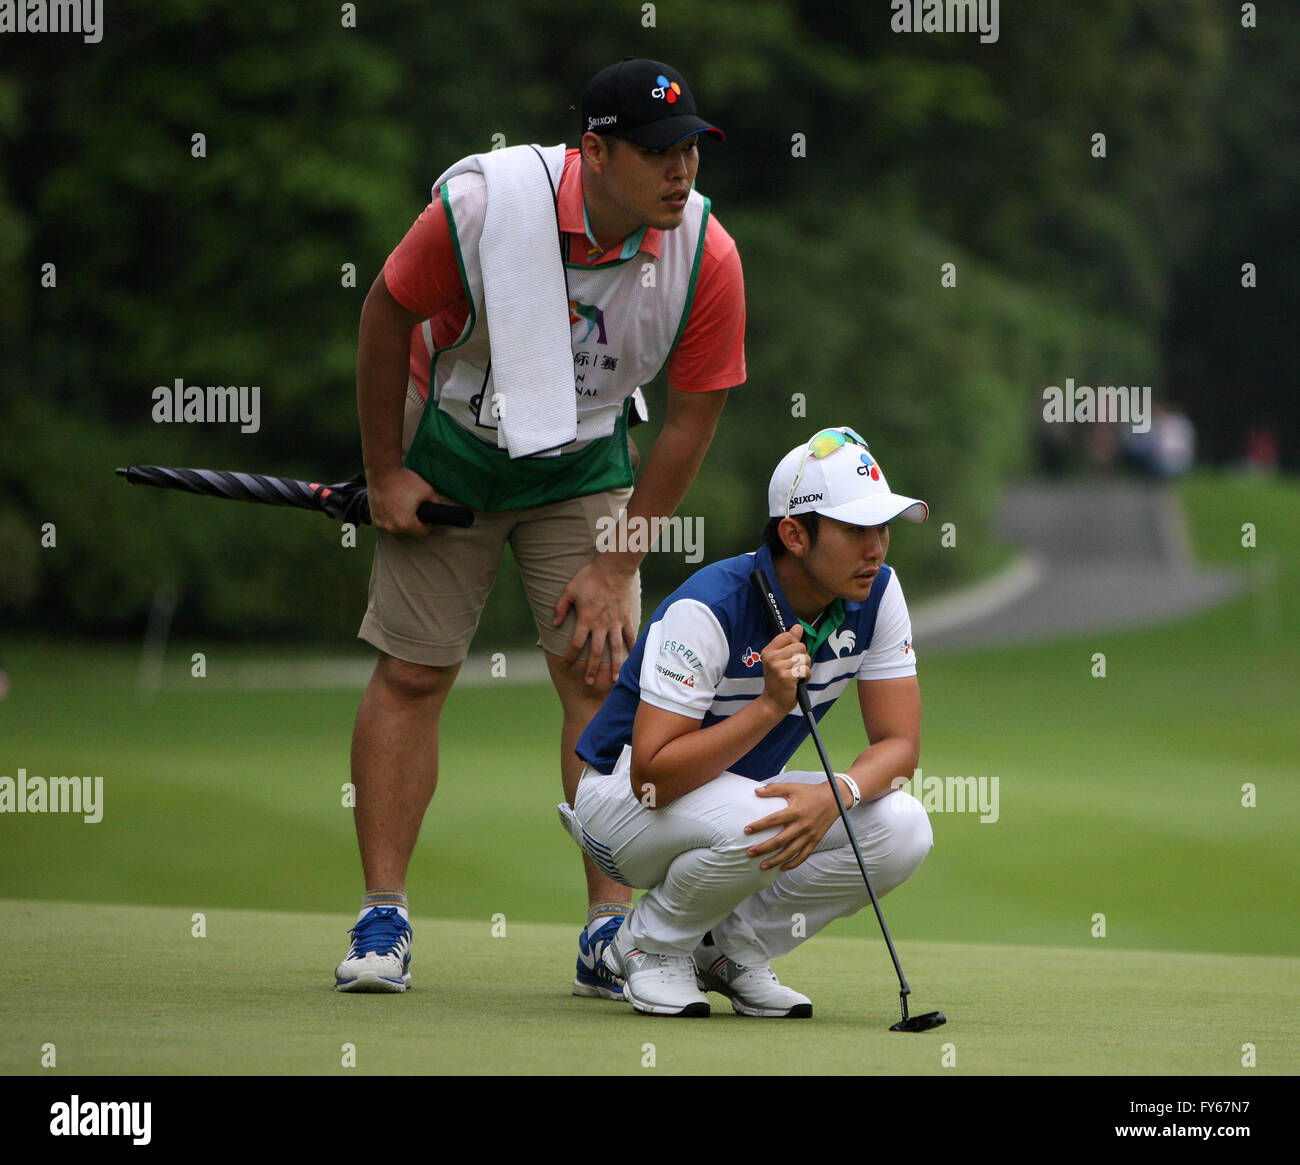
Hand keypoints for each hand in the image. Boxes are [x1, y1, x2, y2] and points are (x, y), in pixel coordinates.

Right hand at [367, 467, 450, 535]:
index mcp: (406, 524)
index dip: (426, 523)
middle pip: (409, 531)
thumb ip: (435, 504)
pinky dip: (390, 515)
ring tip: (401, 503)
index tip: (424, 514)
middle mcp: (392, 527)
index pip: (423, 532)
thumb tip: (436, 510)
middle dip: (413, 521)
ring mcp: (381, 523)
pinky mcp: (374, 517)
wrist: (382, 471)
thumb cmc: (404, 481)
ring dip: (400, 519)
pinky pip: (386, 521)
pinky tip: (391, 503)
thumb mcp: (427, 491)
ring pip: (397, 527)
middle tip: (412, 505)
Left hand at [554, 557, 638, 684]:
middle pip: (597, 652)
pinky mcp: (627, 617)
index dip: (570, 655)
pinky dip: (632, 647)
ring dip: (615, 665)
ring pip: (616, 649)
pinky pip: (630, 635)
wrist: (614, 568)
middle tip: (589, 682)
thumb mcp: (569, 590)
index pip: (576, 643)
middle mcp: (601, 625)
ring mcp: (616, 622)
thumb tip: (554, 624)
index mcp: (586, 619)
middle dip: (592, 669)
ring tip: (615, 679)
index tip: (566, 664)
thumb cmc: (590, 577)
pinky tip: (633, 658)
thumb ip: (560, 607)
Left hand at [744, 779, 842, 871]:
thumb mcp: (792, 787)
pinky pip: (803, 855)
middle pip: (780, 840)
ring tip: (762, 866)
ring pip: (791, 852)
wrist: (834, 799)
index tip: (746, 830)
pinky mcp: (815, 840)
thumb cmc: (810, 792)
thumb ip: (774, 789)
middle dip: (764, 848)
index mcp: (795, 811)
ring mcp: (809, 835)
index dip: (759, 825)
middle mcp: (802, 825)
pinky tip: (782, 868)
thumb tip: (756, 792)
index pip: (774, 820)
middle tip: (750, 853)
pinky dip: (793, 864)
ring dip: (776, 860)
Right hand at [759, 624, 810, 714]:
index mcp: (768, 651)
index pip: (787, 635)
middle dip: (803, 657)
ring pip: (804, 658)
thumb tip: (798, 626)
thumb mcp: (781, 659)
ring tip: (796, 675)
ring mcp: (778, 667)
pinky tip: (798, 682)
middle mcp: (771, 657)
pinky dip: (806, 676)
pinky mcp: (786, 677)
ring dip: (805, 668)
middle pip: (800, 646)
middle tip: (794, 668)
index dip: (795, 644)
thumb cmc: (778, 680)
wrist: (773, 702)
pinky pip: (805, 669)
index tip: (791, 655)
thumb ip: (790, 642)